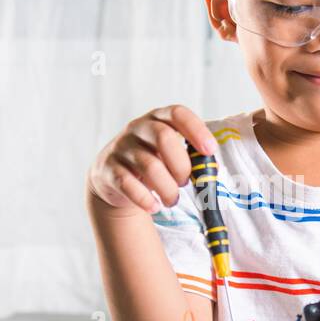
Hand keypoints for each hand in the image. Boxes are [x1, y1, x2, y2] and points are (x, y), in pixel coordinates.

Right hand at [87, 104, 216, 214]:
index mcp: (158, 118)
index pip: (177, 114)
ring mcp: (121, 147)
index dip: (196, 129)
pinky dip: (145, 199)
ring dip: (167, 189)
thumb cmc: (152, 161)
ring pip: (150, 166)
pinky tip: (154, 206)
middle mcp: (138, 128)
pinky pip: (128, 184)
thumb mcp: (168, 151)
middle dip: (181, 165)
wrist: (113, 176)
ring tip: (172, 200)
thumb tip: (211, 169)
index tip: (210, 150)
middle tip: (186, 182)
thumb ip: (188, 154)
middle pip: (163, 137)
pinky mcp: (108, 169)